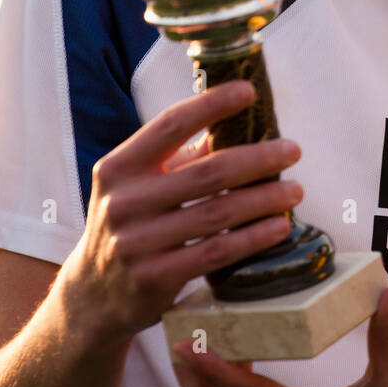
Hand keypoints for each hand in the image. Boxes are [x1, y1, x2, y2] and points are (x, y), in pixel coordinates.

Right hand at [58, 82, 304, 345]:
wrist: (92, 295)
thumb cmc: (130, 225)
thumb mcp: (139, 185)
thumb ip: (180, 159)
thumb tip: (233, 127)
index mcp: (119, 167)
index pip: (169, 125)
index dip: (211, 105)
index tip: (249, 91)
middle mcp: (124, 202)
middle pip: (207, 172)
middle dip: (258, 159)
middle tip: (293, 150)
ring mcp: (137, 243)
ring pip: (217, 214)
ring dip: (264, 199)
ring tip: (295, 190)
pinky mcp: (155, 278)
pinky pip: (216, 252)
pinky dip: (252, 237)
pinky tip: (279, 226)